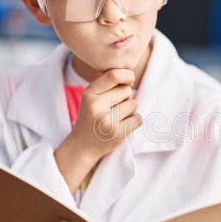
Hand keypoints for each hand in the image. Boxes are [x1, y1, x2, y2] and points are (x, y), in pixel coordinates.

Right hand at [55, 68, 142, 192]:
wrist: (82, 146)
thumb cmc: (92, 117)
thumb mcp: (92, 97)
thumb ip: (107, 84)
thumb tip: (130, 75)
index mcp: (89, 93)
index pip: (113, 75)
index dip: (127, 75)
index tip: (129, 80)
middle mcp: (96, 105)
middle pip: (127, 90)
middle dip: (126, 97)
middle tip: (114, 108)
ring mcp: (107, 121)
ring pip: (134, 104)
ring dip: (130, 110)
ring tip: (116, 117)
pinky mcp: (117, 134)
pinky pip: (138, 118)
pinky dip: (134, 121)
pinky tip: (122, 125)